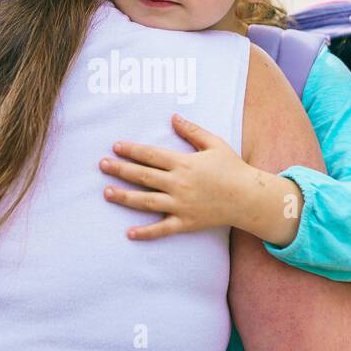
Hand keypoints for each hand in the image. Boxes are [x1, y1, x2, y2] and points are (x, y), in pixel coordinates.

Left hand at [99, 113, 250, 239]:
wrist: (249, 197)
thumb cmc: (232, 168)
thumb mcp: (214, 143)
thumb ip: (192, 130)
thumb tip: (173, 117)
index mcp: (184, 163)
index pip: (151, 155)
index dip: (132, 150)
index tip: (115, 146)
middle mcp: (179, 184)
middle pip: (143, 176)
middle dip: (120, 169)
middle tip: (101, 165)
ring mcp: (181, 205)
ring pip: (146, 201)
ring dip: (125, 197)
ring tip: (106, 193)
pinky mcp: (186, 222)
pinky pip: (162, 229)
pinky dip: (146, 233)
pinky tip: (129, 233)